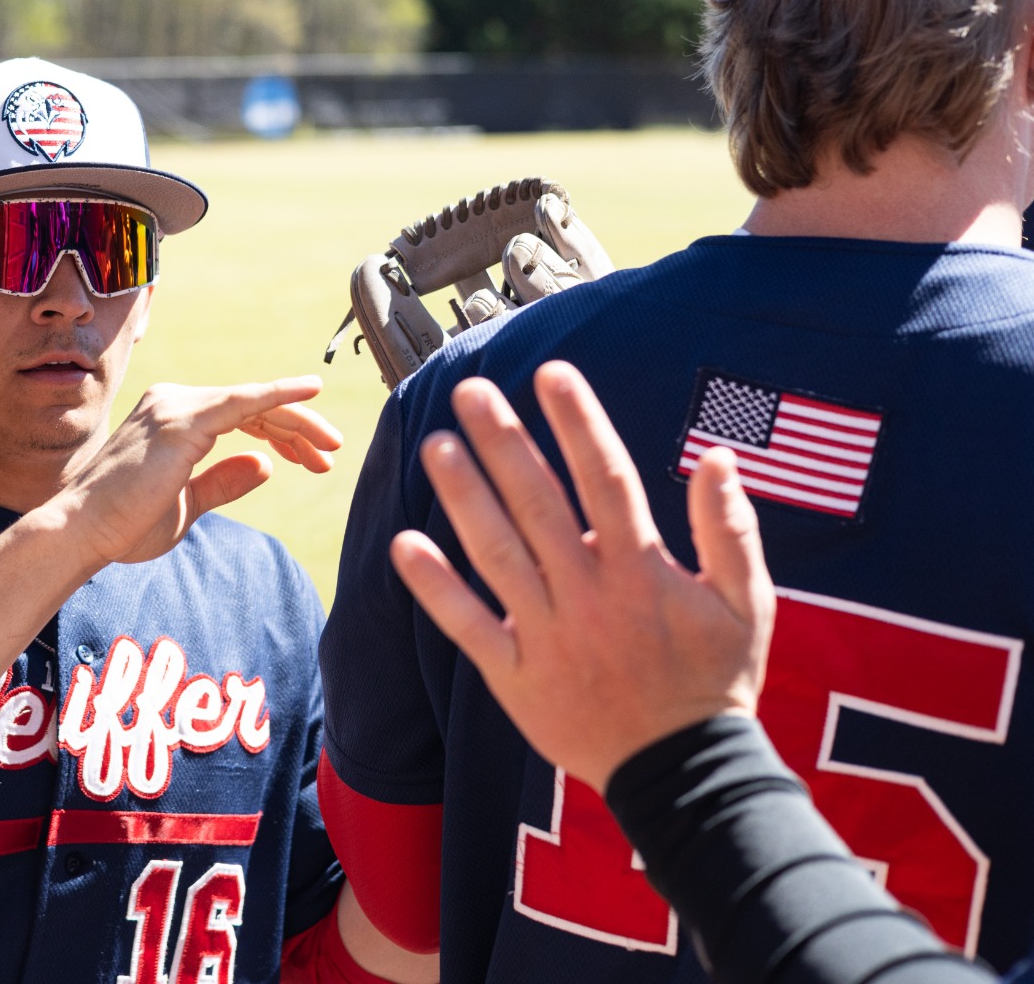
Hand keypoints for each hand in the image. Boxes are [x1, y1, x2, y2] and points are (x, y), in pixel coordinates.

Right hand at [52, 377, 341, 570]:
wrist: (82, 532)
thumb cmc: (123, 526)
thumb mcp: (187, 504)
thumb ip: (224, 481)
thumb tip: (264, 464)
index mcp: (172, 418)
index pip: (240, 415)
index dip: (281, 433)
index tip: (314, 458)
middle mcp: (172, 402)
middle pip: (251, 406)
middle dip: (297, 428)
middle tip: (331, 452)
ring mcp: (175, 406)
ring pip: (253, 403)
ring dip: (297, 422)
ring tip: (330, 446)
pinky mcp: (182, 420)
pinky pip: (242, 402)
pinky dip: (278, 395)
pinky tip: (310, 392)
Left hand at [389, 362, 773, 792]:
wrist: (685, 776)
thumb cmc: (716, 682)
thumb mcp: (746, 604)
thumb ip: (729, 529)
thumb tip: (720, 456)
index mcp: (642, 570)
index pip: (605, 479)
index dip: (578, 423)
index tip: (552, 373)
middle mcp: (589, 593)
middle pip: (539, 504)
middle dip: (503, 443)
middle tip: (470, 392)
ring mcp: (548, 634)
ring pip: (497, 553)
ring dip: (464, 497)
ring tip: (436, 445)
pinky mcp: (516, 676)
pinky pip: (468, 625)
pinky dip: (436, 587)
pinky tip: (405, 544)